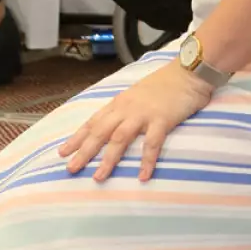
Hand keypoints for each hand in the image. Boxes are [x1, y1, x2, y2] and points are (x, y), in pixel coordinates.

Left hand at [59, 60, 213, 181]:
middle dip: (84, 151)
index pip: (93, 121)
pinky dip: (146, 161)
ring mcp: (144, 114)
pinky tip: (143, 176)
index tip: (62, 153)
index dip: (77, 138)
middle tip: (71, 169)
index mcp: (120, 102)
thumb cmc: (165, 83)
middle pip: (100, 131)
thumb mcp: (137, 93)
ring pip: (120, 138)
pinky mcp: (162, 119)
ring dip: (108, 159)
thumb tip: (112, 125)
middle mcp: (127, 108)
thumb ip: (125, 108)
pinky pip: (152, 143)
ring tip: (99, 177)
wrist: (188, 71)